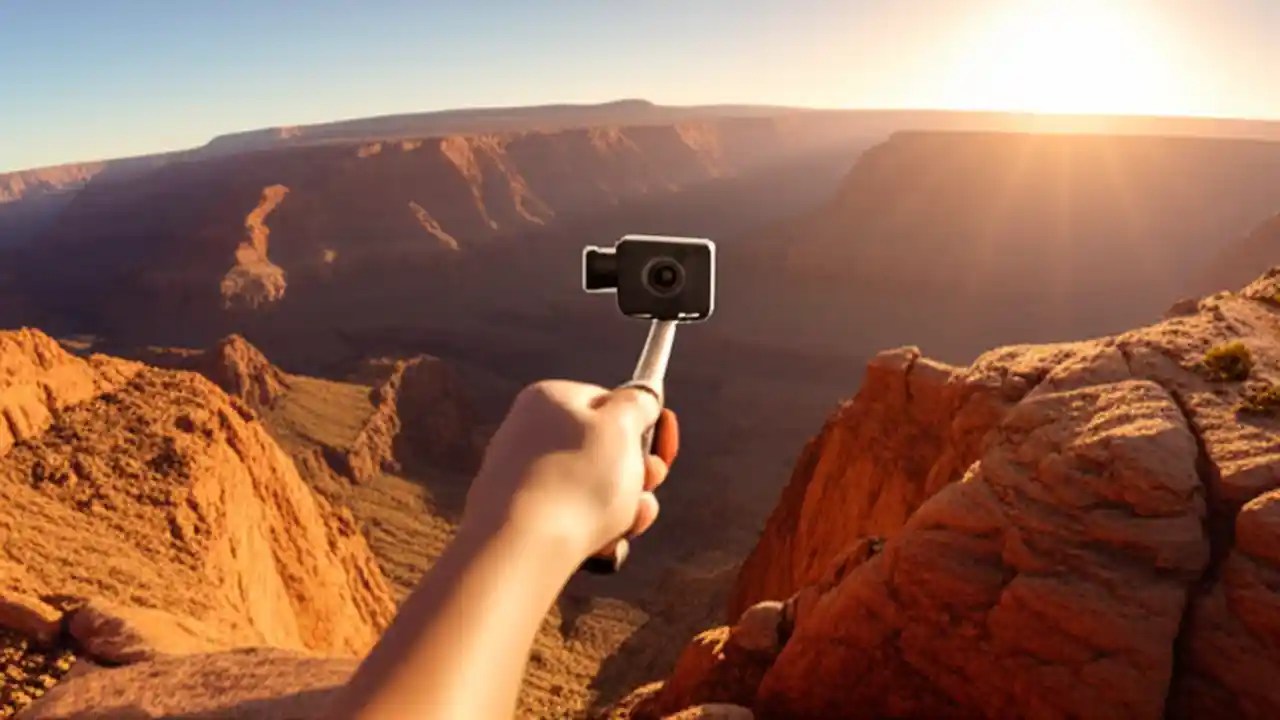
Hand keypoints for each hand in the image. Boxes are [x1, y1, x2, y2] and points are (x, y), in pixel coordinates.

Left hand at [461, 380, 678, 561]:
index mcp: (550, 398)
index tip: (666, 450)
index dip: (646, 428)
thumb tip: (642, 395)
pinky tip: (601, 548)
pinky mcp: (520, 518)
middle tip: (648, 487)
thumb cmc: (577, 481)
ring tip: (626, 526)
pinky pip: (572, 522)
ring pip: (594, 491)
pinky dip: (595, 534)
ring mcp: (522, 477)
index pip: (611, 404)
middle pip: (605, 451)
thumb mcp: (621, 428)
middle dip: (637, 475)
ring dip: (623, 510)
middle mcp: (530, 433)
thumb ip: (638, 403)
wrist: (522, 548)